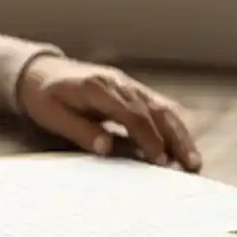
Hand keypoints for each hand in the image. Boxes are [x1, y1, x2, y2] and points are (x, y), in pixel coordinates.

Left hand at [17, 55, 201, 170]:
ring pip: (162, 108)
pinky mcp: (133, 90)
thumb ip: (81, 131)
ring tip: (194, 161)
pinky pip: (159, 105)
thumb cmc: (46, 97)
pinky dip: (175, 124)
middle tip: (190, 164)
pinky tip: (185, 142)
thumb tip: (106, 148)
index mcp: (97, 88)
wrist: (42, 72)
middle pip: (155, 110)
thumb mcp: (53, 116)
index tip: (158, 160)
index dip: (147, 138)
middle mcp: (118, 83)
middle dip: (175, 138)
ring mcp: (128, 85)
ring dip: (180, 134)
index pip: (131, 114)